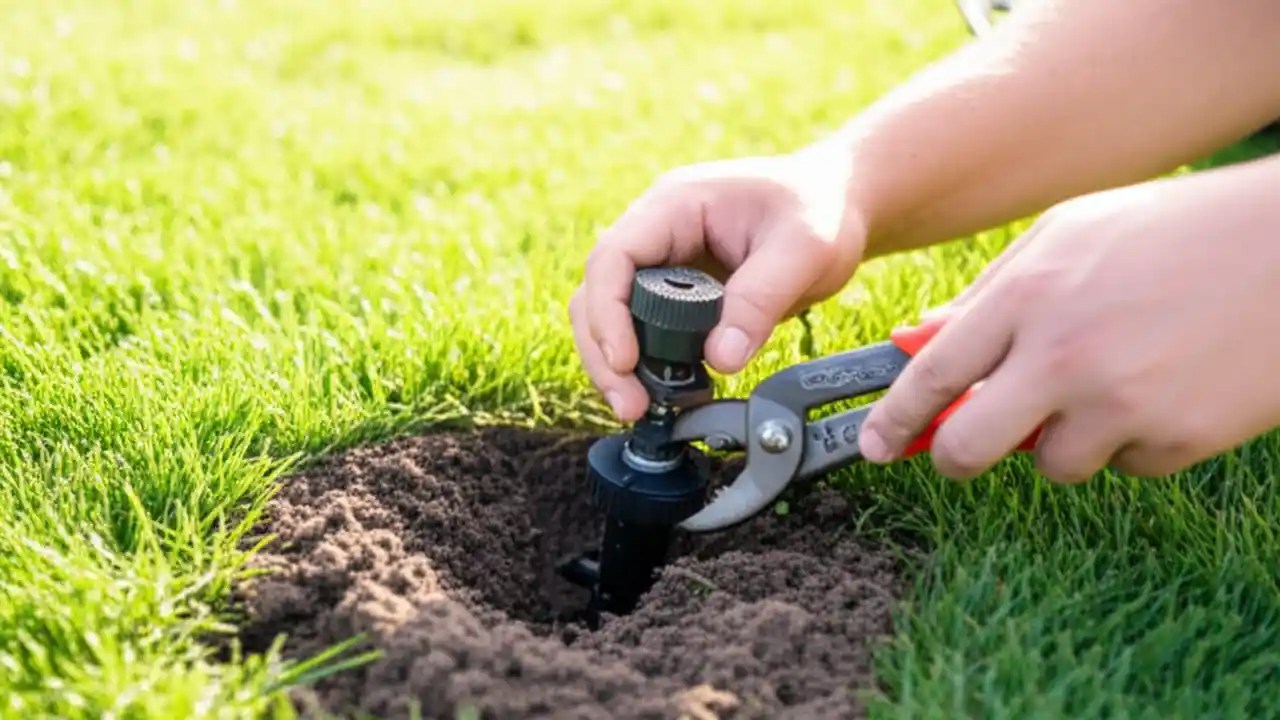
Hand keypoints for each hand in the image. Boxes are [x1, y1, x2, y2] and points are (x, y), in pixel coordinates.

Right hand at [570, 149, 866, 421]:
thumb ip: (759, 301)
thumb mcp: (803, 250)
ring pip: (608, 314)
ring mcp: (661, 260)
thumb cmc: (820, 210)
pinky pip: (640, 328)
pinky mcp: (675, 291)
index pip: (613, 256)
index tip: (626, 361)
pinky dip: (643, 363)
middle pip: (596, 292)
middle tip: (630, 404)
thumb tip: (718, 360)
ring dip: (614, 363)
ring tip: (638, 408)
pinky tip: (660, 394)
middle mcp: (656, 231)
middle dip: (604, 351)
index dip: (608, 312)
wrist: (837, 204)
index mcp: (675, 205)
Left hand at [858, 155, 1279, 482]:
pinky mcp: (1176, 439)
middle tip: (956, 452)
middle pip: (969, 447)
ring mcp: (1122, 404)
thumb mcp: (1069, 234)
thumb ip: (985, 293)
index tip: (875, 444)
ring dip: (1061, 438)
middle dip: (952, 457)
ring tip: (1109, 378)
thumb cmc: (1174, 231)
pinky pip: (1124, 464)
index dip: (895, 418)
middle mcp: (1064, 355)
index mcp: (1028, 294)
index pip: (933, 374)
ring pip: (1050, 463)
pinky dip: (1132, 438)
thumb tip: (914, 343)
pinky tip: (1164, 385)